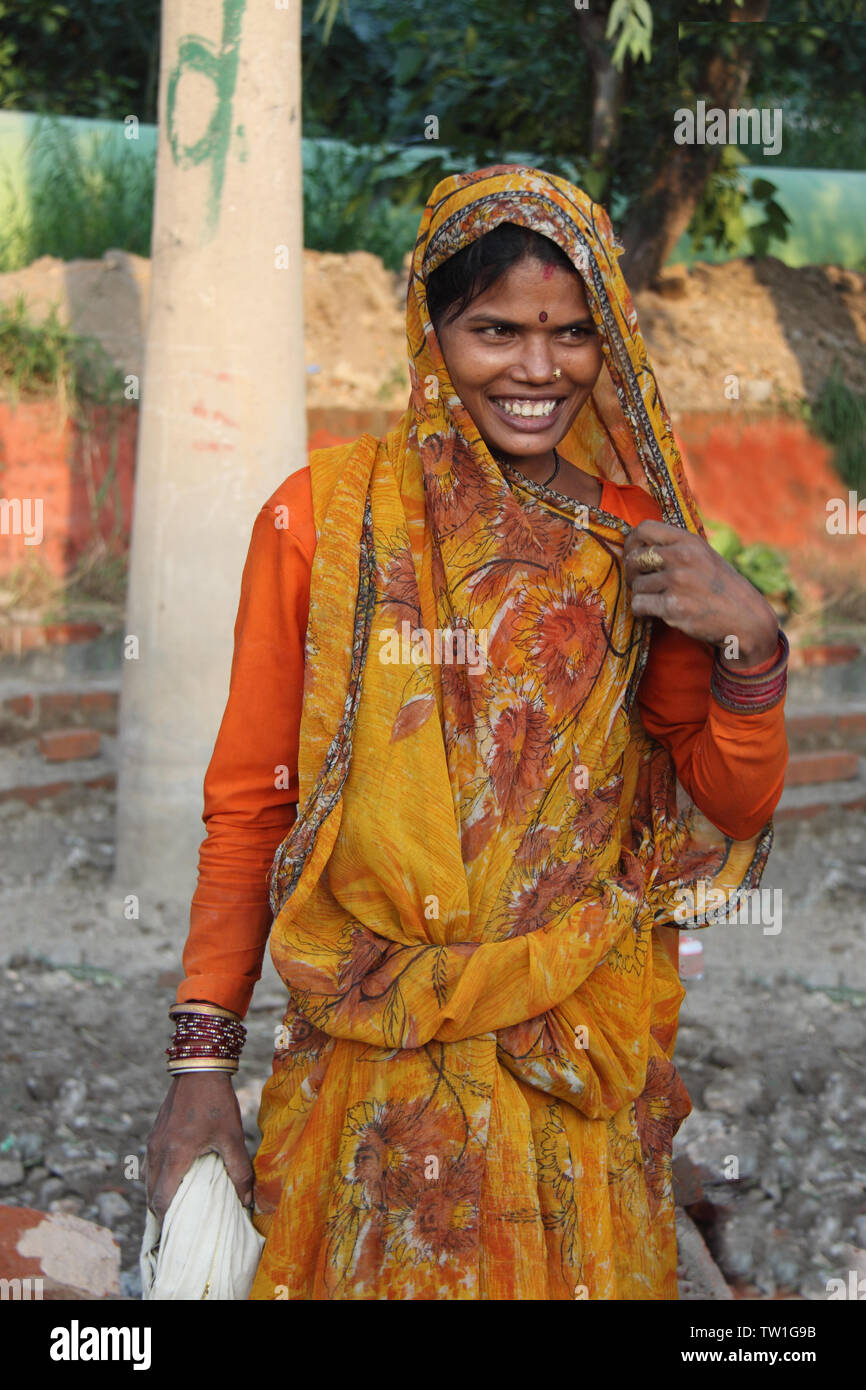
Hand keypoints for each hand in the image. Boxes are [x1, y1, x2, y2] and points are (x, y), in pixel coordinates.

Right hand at [144, 1072, 253, 1221]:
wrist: (199, 1068)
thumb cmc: (216, 1102)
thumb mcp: (232, 1137)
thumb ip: (240, 1170)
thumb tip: (248, 1200)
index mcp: (175, 1155)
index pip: (161, 1200)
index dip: (166, 1220)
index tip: (177, 1233)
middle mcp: (158, 1151)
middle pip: (150, 1194)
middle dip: (161, 1212)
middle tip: (177, 1225)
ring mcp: (153, 1141)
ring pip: (147, 1180)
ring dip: (157, 1196)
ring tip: (175, 1207)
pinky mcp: (154, 1133)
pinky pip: (149, 1165)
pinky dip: (156, 1179)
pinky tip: (171, 1180)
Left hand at [623, 519, 778, 665]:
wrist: (746, 619)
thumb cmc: (720, 588)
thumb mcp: (704, 556)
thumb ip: (676, 548)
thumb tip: (637, 548)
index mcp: (689, 541)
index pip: (644, 529)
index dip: (632, 543)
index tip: (633, 557)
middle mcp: (682, 557)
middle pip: (634, 558)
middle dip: (632, 573)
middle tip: (640, 583)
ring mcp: (677, 582)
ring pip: (636, 585)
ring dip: (641, 595)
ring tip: (657, 601)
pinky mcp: (673, 607)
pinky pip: (639, 605)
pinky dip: (642, 611)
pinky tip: (654, 613)